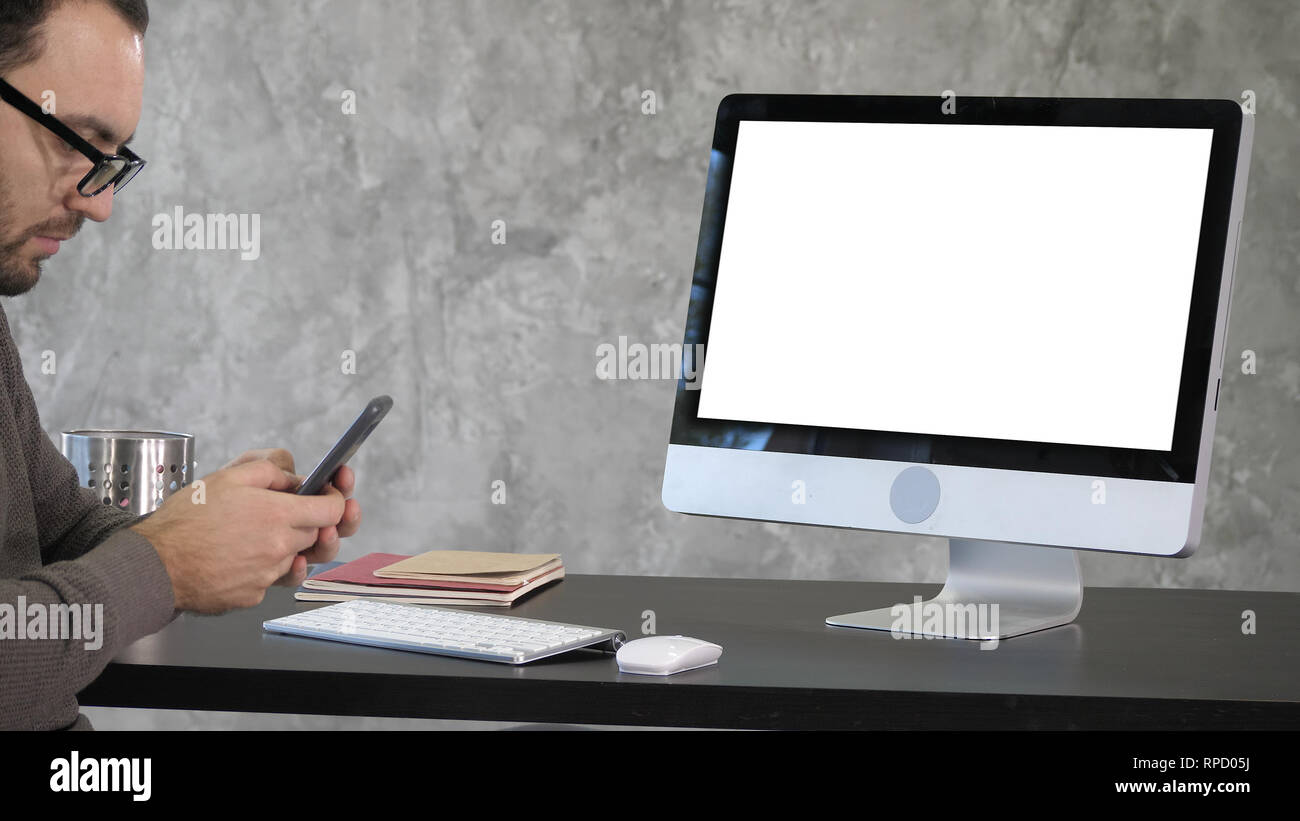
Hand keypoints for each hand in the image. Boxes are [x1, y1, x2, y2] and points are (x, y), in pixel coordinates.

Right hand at [133, 455, 347, 613]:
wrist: (154, 565)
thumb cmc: (185, 521)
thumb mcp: (228, 477)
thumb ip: (270, 471)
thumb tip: (295, 479)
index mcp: (277, 515)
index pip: (332, 510)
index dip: (336, 499)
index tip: (330, 494)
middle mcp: (279, 547)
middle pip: (315, 534)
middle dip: (307, 521)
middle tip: (281, 511)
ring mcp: (267, 574)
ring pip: (293, 557)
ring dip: (282, 544)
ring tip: (250, 533)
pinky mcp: (252, 594)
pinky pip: (270, 578)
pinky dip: (260, 566)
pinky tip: (237, 554)